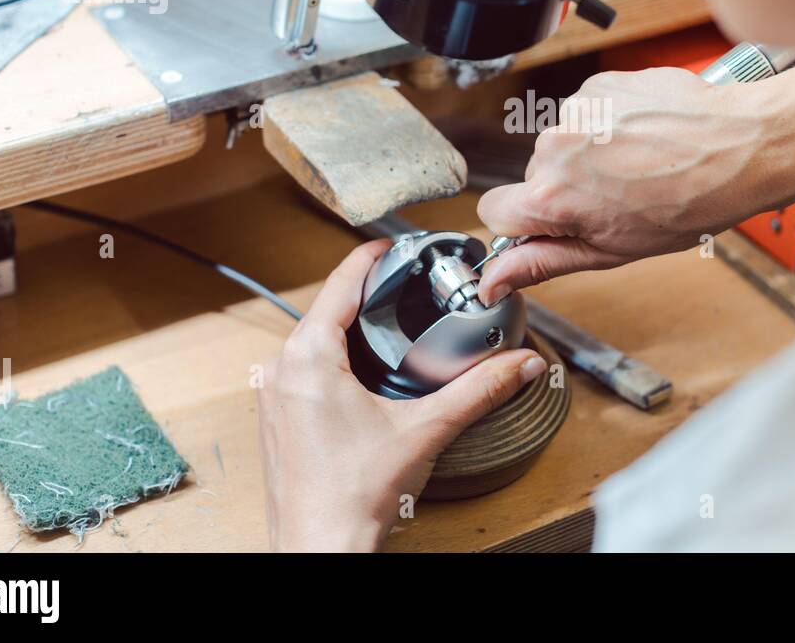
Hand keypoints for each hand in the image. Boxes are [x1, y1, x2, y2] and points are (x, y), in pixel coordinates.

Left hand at [257, 239, 547, 551]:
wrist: (322, 551)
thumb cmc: (353, 497)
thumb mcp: (427, 430)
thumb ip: (480, 390)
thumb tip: (521, 364)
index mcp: (308, 358)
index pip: (340, 282)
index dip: (372, 257)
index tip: (395, 244)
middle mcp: (280, 370)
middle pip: (327, 308)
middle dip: (368, 294)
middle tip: (406, 283)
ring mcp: (273, 396)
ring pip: (314, 340)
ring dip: (350, 328)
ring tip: (391, 322)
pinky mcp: (277, 419)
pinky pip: (304, 369)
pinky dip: (335, 360)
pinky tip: (366, 373)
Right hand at [476, 57, 794, 302]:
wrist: (740, 146)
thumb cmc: (690, 203)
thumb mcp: (612, 249)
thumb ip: (544, 261)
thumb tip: (493, 279)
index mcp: (551, 196)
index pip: (496, 212)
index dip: (525, 224)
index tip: (554, 225)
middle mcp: (553, 147)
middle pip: (536, 176)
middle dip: (568, 187)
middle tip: (620, 197)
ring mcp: (576, 109)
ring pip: (564, 143)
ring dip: (592, 154)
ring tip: (640, 165)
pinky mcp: (598, 84)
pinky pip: (587, 112)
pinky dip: (609, 124)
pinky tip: (646, 138)